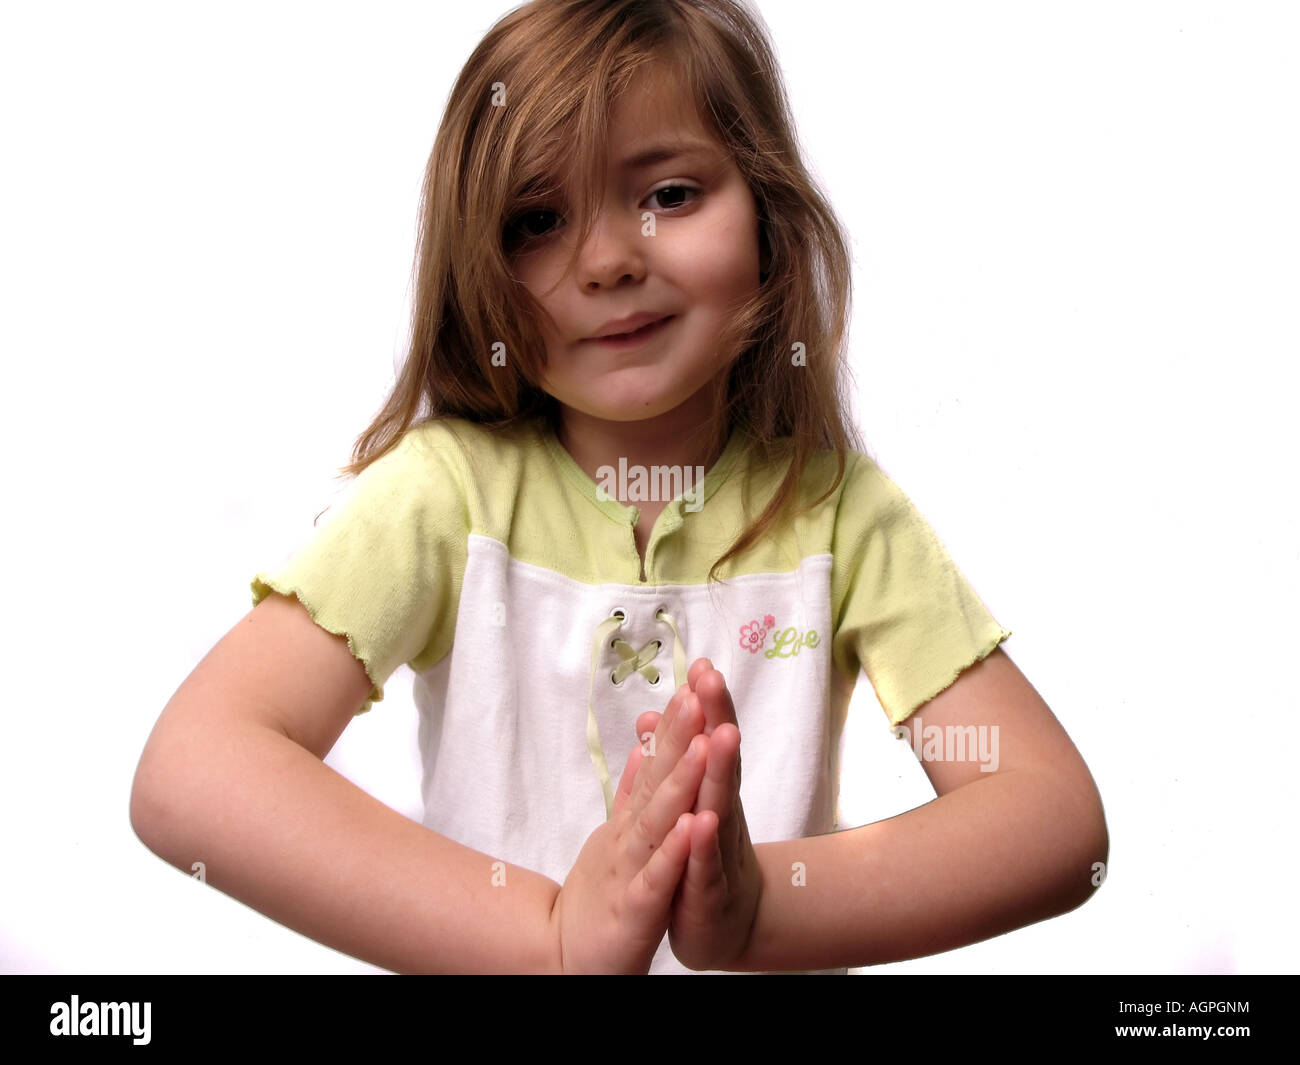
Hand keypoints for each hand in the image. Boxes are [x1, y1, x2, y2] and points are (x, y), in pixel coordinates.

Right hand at [549, 681, 708, 972]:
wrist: (569, 959)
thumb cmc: (602, 898)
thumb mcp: (618, 839)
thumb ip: (630, 793)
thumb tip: (641, 746)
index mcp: (632, 823)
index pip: (655, 766)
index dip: (674, 727)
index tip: (693, 684)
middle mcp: (630, 839)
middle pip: (656, 781)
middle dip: (678, 736)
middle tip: (695, 691)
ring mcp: (631, 871)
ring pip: (657, 821)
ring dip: (680, 780)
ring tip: (702, 742)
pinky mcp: (637, 910)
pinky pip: (658, 878)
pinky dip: (674, 851)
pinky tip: (693, 824)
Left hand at [631, 659, 762, 970]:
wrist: (726, 925)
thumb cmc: (702, 856)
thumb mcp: (687, 805)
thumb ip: (672, 761)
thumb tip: (652, 715)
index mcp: (709, 790)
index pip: (708, 739)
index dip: (706, 703)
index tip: (700, 662)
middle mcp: (721, 812)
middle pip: (719, 760)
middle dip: (716, 717)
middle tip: (711, 678)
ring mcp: (719, 849)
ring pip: (718, 805)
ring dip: (720, 770)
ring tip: (721, 734)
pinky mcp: (709, 890)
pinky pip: (705, 865)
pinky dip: (703, 844)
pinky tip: (702, 821)